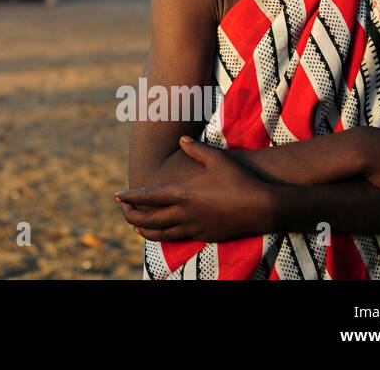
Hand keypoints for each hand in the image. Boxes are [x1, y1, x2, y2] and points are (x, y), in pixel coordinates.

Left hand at [114, 137, 274, 243]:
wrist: (263, 207)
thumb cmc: (240, 180)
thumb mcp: (217, 159)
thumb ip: (196, 149)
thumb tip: (181, 140)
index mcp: (183, 193)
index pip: (148, 197)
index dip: (130, 197)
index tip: (116, 197)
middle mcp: (185, 213)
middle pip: (149, 219)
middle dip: (132, 216)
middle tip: (123, 211)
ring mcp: (194, 227)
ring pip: (161, 234)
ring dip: (144, 230)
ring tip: (136, 226)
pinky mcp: (205, 235)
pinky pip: (178, 239)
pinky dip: (163, 237)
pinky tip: (161, 233)